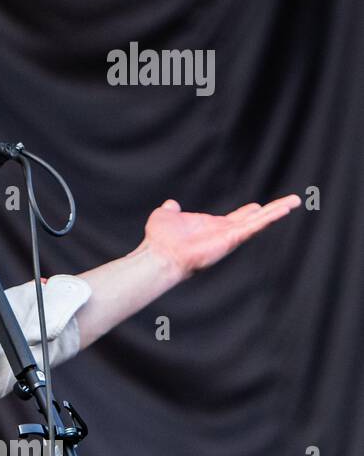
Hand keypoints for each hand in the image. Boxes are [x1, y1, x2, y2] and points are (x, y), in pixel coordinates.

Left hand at [137, 194, 301, 279]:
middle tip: (292, 201)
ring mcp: (230, 236)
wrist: (160, 254)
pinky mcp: (232, 238)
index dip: (248, 212)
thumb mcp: (165, 216)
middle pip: (254, 219)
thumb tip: (170, 205)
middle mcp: (224, 232)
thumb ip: (171, 210)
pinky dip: (269, 218)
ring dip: (278, 211)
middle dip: (272, 211)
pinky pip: (254, 226)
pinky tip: (283, 209)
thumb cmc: (160, 239)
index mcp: (212, 226)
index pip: (235, 218)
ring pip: (259, 221)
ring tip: (296, 201)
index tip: (258, 206)